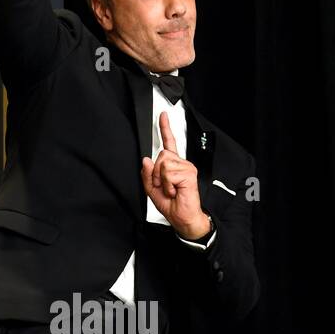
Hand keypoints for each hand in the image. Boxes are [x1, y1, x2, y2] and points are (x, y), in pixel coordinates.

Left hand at [141, 111, 210, 238]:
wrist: (183, 218)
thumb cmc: (172, 205)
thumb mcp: (152, 190)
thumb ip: (147, 175)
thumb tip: (146, 160)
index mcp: (172, 165)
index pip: (168, 143)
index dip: (165, 128)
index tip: (162, 115)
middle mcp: (181, 163)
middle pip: (161, 155)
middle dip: (156, 173)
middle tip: (164, 186)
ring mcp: (186, 167)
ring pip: (163, 164)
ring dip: (161, 180)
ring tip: (170, 189)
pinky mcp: (188, 173)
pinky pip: (168, 173)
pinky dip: (167, 185)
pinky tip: (175, 191)